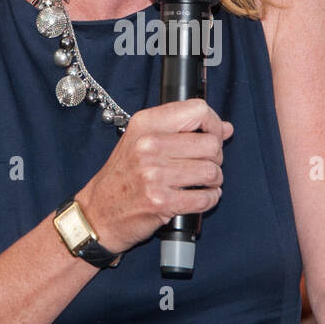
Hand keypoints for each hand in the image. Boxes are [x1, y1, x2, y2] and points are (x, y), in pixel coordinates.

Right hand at [77, 98, 233, 253]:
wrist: (99, 212)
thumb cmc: (123, 176)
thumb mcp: (143, 141)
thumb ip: (182, 130)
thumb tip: (225, 128)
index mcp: (145, 124)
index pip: (198, 111)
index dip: (213, 124)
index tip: (213, 136)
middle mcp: (149, 146)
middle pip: (211, 143)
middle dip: (215, 157)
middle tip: (205, 164)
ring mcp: (154, 175)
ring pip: (212, 172)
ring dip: (214, 181)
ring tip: (202, 183)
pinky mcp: (161, 202)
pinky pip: (205, 198)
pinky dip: (209, 200)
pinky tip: (200, 198)